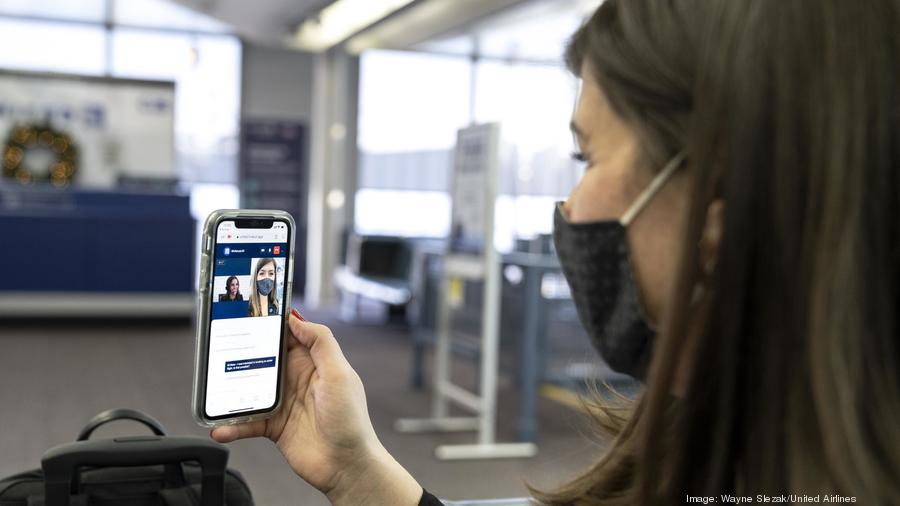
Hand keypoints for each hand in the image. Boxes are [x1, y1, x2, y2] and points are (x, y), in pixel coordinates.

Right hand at [210, 315, 421, 504]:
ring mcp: (284, 403)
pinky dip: (232, 425)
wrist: (346, 465)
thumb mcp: (340, 374)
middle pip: (265, 359)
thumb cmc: (351, 420)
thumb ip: (321, 343)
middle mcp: (297, 380)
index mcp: (314, 363)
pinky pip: (247, 422)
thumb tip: (297, 318)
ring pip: (250, 389)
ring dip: (232, 389)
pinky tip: (220, 427)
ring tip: (212, 387)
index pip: (290, 336)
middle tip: (220, 345)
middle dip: (244, 352)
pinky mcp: (274, 426)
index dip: (272, 324)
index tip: (250, 313)